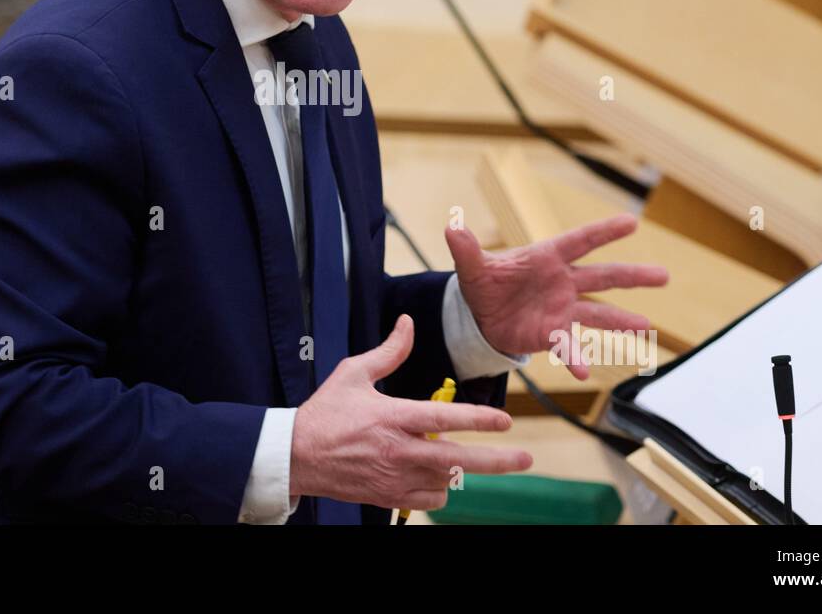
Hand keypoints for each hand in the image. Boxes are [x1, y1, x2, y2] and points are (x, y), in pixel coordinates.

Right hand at [289, 315, 531, 510]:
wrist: (296, 456)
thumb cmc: (325, 412)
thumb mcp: (353, 373)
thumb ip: (388, 351)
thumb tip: (408, 323)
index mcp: (392, 417)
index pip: (445, 419)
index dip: (479, 419)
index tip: (506, 420)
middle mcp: (398, 451)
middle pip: (459, 460)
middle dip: (497, 461)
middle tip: (525, 459)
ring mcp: (395, 478)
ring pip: (447, 482)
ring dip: (459, 471)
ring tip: (458, 458)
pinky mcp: (389, 497)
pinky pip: (429, 499)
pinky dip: (438, 488)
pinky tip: (432, 474)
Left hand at [448, 214, 667, 378]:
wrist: (480, 315)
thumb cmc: (484, 282)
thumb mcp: (472, 267)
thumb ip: (466, 249)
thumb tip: (451, 226)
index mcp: (546, 257)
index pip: (579, 241)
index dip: (604, 232)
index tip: (632, 222)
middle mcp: (562, 282)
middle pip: (603, 276)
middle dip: (633, 276)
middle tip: (664, 275)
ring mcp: (562, 309)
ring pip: (598, 313)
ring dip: (622, 321)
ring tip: (647, 327)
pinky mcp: (553, 334)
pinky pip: (569, 347)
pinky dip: (575, 358)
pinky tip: (584, 372)